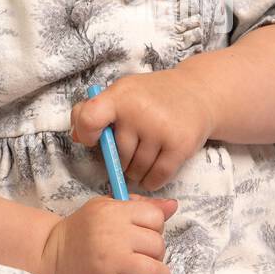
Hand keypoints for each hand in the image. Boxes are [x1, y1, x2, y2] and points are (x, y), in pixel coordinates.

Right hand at [38, 193, 181, 273]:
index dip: (154, 227)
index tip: (141, 235)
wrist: (50, 256)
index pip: (156, 218)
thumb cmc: (82, 230)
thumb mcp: (106, 207)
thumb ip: (140, 205)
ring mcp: (112, 264)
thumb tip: (173, 206)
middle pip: (158, 245)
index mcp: (115, 213)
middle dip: (154, 252)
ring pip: (157, 270)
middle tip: (136, 256)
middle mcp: (115, 236)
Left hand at [70, 68, 215, 191]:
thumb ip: (93, 111)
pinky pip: (156, 177)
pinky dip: (152, 181)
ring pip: (136, 169)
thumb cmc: (152, 96)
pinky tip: (152, 174)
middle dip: (121, 159)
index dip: (86, 134)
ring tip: (142, 162)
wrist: (198, 93)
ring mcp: (160, 129)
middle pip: (117, 154)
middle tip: (130, 151)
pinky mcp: (179, 145)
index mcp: (120, 95)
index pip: (89, 118)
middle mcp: (139, 111)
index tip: (94, 139)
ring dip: (136, 173)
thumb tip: (76, 136)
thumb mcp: (123, 92)